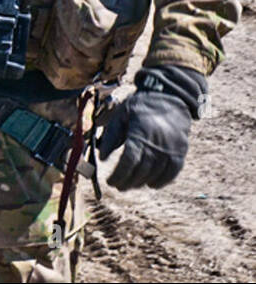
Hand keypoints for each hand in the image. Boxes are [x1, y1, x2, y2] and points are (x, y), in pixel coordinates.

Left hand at [98, 65, 206, 189]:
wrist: (169, 97)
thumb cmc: (139, 107)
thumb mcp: (121, 116)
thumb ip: (111, 136)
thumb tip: (102, 158)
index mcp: (140, 132)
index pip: (129, 159)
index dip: (119, 174)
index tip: (110, 181)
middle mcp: (157, 142)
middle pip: (142, 169)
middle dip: (128, 181)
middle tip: (118, 186)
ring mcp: (172, 147)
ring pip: (156, 173)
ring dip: (142, 183)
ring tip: (130, 185)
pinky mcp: (181, 150)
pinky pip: (173, 171)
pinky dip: (162, 181)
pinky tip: (151, 184)